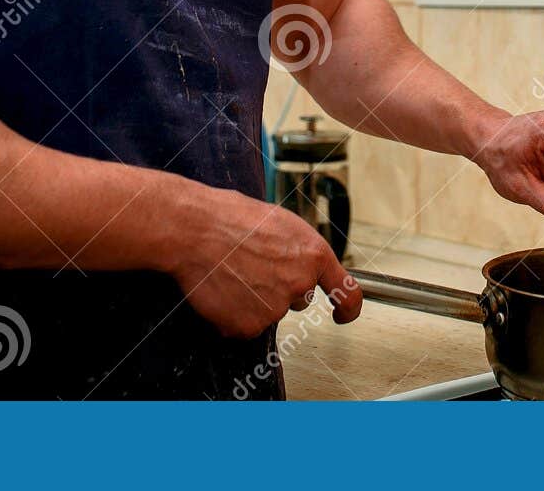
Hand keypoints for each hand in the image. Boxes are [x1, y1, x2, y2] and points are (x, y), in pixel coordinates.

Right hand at [174, 186, 362, 337]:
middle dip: (279, 288)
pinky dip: (232, 314)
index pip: (347, 292)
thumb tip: (298, 261)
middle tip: (251, 267)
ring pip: (269, 312)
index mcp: (314, 254)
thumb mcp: (281, 222)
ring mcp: (275, 308)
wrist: (196, 230)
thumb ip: (298, 249)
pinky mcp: (248, 326)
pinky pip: (243, 326)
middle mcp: (300, 284)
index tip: (342, 314)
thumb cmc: (231, 218)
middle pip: (298, 299)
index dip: (348, 307)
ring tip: (232, 273)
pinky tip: (222, 290)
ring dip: (254, 300)